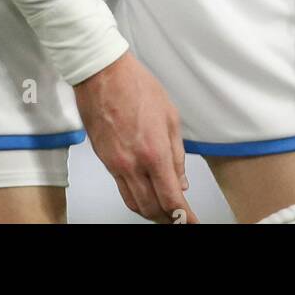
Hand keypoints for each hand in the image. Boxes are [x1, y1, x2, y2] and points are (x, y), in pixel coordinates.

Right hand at [74, 51, 197, 223]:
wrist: (102, 73)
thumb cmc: (135, 85)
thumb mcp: (170, 116)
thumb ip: (177, 154)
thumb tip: (181, 181)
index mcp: (153, 152)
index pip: (171, 201)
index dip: (184, 218)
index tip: (192, 222)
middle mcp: (132, 164)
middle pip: (151, 209)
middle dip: (168, 219)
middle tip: (180, 218)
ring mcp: (115, 164)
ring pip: (134, 203)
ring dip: (151, 212)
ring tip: (164, 209)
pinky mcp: (104, 159)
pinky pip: (121, 188)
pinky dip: (135, 197)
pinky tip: (145, 191)